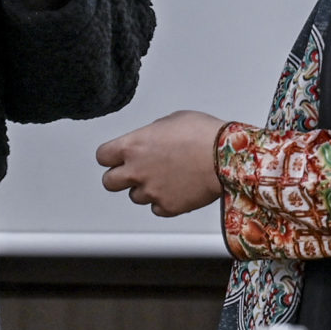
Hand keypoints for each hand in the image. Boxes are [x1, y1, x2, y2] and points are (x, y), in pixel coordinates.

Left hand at [96, 111, 226, 215]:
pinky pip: (157, 209)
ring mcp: (151, 191)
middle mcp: (136, 171)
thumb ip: (152, 133)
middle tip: (134, 172)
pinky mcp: (168, 207)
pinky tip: (177, 189)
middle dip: (119, 177)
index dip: (110, 157)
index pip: (102, 156)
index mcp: (132, 146)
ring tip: (166, 177)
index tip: (116, 157)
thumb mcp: (172, 120)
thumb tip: (151, 139)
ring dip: (145, 189)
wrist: (228, 157)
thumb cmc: (204, 135)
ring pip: (135, 197)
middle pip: (109, 182)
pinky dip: (164, 202)